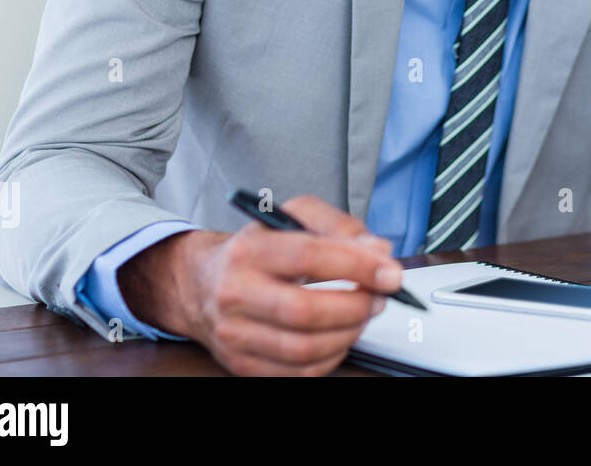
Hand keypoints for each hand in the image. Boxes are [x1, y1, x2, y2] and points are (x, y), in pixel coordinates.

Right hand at [118, 195, 401, 375]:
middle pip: (305, 310)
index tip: (390, 272)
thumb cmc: (257, 248)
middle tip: (379, 297)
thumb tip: (379, 252)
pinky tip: (339, 335)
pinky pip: (299, 372)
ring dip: (349, 333)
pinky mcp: (242, 364)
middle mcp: (235, 293)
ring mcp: (235, 334)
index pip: (309, 256)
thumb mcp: (293, 217)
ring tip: (362, 314)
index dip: (357, 266)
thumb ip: (340, 226)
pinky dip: (332, 356)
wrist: (201, 283)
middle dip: (356, 306)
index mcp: (249, 250)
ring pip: (305, 348)